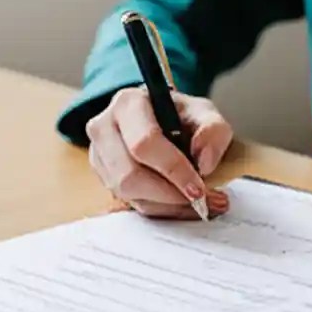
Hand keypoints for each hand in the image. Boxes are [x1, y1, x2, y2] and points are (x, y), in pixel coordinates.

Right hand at [85, 86, 233, 218]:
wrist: (161, 120)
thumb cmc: (179, 115)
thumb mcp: (204, 113)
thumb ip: (213, 131)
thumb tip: (204, 163)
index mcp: (127, 103)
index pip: (144, 143)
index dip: (173, 169)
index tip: (199, 188)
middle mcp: (103, 127)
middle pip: (129, 175)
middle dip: (168, 194)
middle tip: (200, 200)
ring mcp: (98, 154)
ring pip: (126, 193)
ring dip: (165, 204)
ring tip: (196, 203)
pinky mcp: (102, 176)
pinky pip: (128, 202)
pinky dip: (158, 207)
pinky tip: (179, 202)